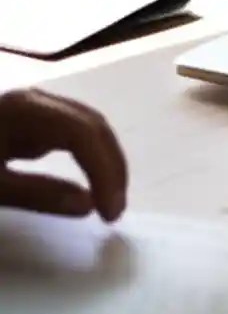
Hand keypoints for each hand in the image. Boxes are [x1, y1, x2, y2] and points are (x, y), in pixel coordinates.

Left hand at [0, 88, 127, 220]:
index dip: (105, 171)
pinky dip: (91, 157)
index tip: (110, 213)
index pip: (83, 133)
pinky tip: (92, 180)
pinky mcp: (31, 119)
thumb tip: (88, 206)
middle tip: (115, 211)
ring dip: (107, 162)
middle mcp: (36, 101)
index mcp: (25, 110)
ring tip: (110, 199)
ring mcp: (35, 107)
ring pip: (88, 127)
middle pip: (93, 126)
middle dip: (112, 168)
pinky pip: (74, 133)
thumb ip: (35, 194)